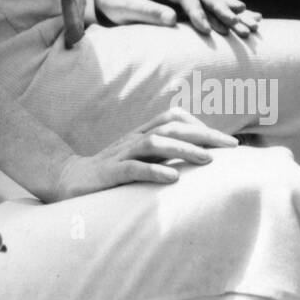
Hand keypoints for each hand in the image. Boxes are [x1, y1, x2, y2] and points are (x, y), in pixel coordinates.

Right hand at [52, 112, 238, 199]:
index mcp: (140, 135)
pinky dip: (154, 170)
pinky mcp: (108, 174)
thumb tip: (198, 158)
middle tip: (232, 145)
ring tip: (209, 159)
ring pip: (154, 142)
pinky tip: (173, 177)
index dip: (200, 124)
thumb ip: (161, 156)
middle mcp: (132, 140)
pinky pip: (132, 169)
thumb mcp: (139, 160)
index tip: (227, 141)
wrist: (67, 181)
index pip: (173, 118)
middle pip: (170, 126)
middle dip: (203, 134)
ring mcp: (119, 155)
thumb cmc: (109, 174)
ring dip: (183, 148)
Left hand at [94, 0, 261, 38]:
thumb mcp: (122, 5)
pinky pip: (212, 0)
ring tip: (252, 21)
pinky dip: (230, 8)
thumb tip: (171, 18)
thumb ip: (145, 11)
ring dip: (232, 8)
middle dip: (222, 9)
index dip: (196, 10)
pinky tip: (250, 15)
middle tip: (238, 26)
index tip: (206, 29)